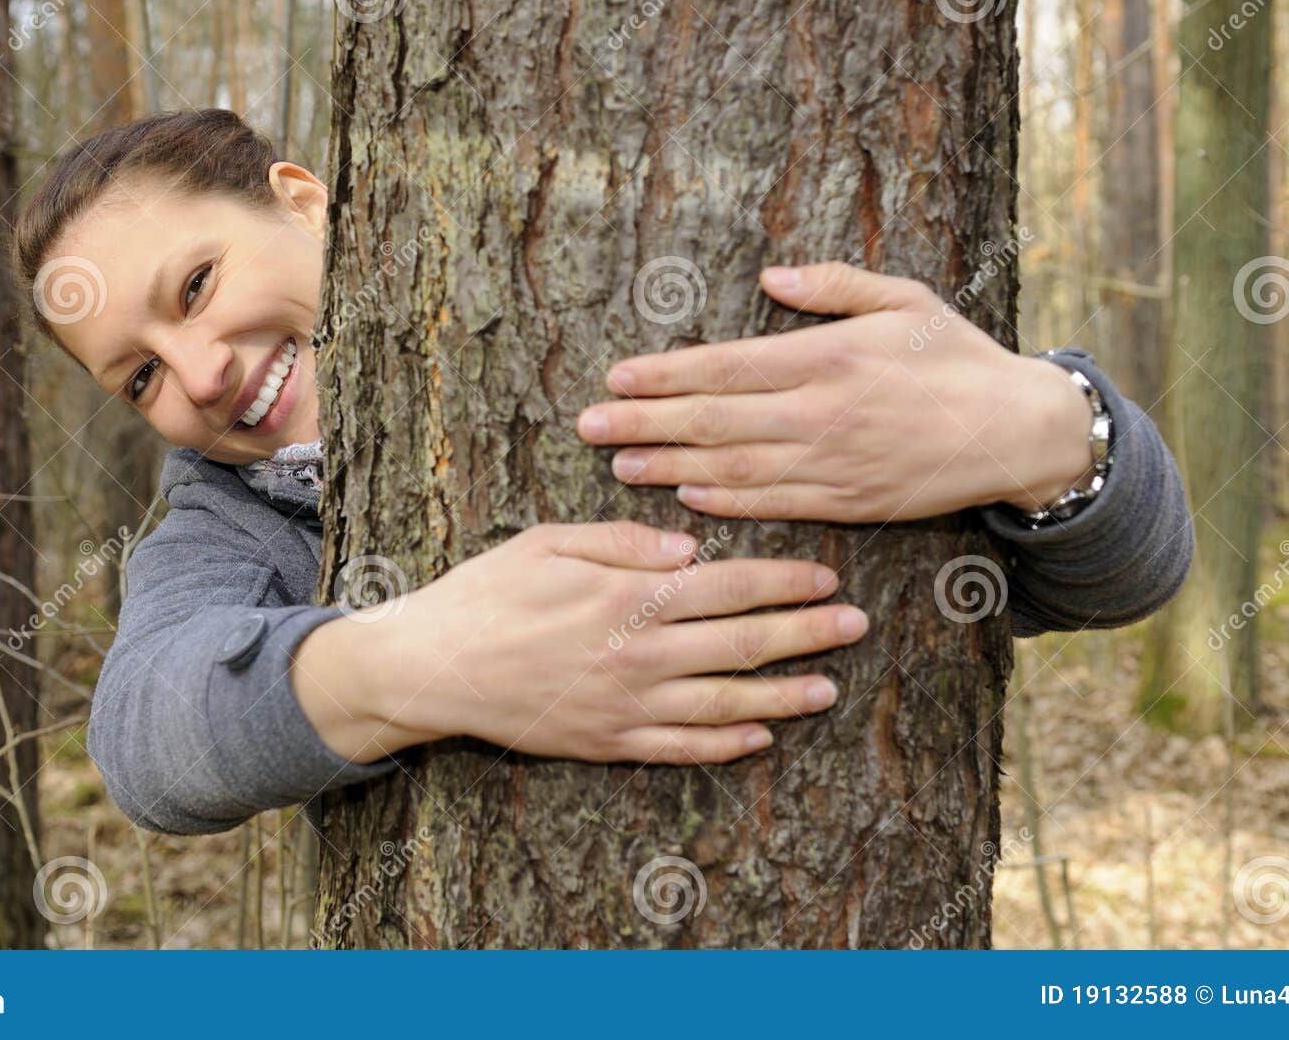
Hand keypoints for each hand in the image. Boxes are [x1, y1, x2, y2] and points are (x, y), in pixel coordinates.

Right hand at [346, 521, 866, 765]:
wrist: (431, 668)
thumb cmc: (486, 593)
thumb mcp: (547, 541)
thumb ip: (621, 539)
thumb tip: (688, 547)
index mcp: (628, 595)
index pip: (729, 585)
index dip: (784, 581)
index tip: (825, 576)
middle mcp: (639, 654)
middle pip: (742, 644)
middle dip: (807, 633)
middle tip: (856, 625)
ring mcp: (626, 705)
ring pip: (725, 705)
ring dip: (784, 695)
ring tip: (829, 687)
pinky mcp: (607, 742)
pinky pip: (681, 749)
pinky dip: (727, 746)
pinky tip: (762, 737)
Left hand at [575, 262, 1096, 522]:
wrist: (1018, 431)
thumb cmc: (958, 356)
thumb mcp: (905, 298)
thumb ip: (833, 286)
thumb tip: (770, 277)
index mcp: (829, 357)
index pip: (725, 367)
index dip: (664, 374)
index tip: (617, 376)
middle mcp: (822, 413)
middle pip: (712, 420)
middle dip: (643, 421)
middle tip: (588, 424)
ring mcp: (833, 464)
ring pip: (731, 468)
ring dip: (668, 466)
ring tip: (619, 462)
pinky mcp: (847, 503)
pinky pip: (771, 504)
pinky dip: (723, 500)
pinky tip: (684, 494)